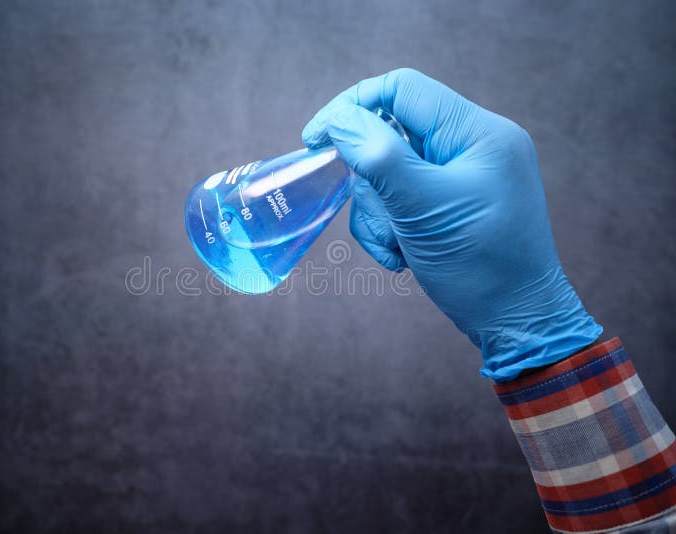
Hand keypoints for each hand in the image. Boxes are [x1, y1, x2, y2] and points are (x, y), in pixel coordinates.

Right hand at [302, 69, 601, 380]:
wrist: (515, 321)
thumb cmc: (482, 266)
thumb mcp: (424, 209)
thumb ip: (379, 157)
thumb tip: (339, 120)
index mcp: (477, 133)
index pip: (402, 90)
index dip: (352, 106)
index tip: (314, 140)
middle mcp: (470, 145)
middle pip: (386, 137)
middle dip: (371, 187)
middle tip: (385, 224)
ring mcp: (459, 174)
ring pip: (385, 174)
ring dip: (378, 216)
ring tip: (397, 248)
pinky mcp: (447, 200)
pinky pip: (397, 199)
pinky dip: (389, 228)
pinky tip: (403, 257)